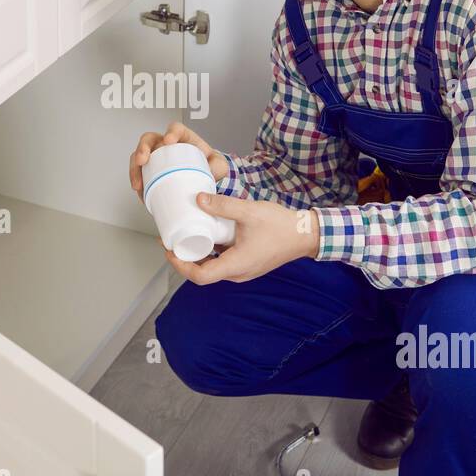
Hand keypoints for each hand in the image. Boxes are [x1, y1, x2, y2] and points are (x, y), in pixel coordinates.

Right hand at [129, 120, 228, 203]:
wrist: (203, 179)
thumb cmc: (209, 166)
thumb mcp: (218, 165)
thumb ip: (218, 166)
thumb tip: (210, 174)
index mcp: (183, 138)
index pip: (175, 128)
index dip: (171, 132)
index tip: (169, 141)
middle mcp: (165, 145)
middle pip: (149, 139)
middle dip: (143, 148)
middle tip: (143, 160)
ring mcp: (155, 157)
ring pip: (139, 156)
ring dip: (134, 168)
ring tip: (137, 184)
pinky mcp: (150, 171)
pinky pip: (139, 173)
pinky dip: (137, 182)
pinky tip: (140, 192)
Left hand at [164, 192, 320, 283]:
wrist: (305, 234)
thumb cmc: (281, 226)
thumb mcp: (249, 211)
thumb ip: (223, 205)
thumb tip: (198, 198)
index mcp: (236, 265)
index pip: (200, 276)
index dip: (180, 266)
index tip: (170, 250)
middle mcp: (238, 273)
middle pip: (204, 273)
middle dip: (186, 258)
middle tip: (173, 240)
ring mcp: (244, 271)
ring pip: (214, 267)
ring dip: (199, 255)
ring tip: (187, 235)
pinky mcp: (248, 264)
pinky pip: (224, 262)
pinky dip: (213, 251)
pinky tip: (209, 234)